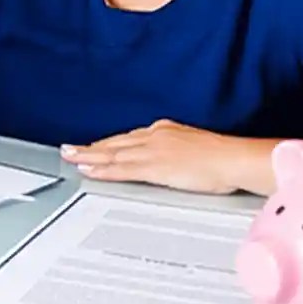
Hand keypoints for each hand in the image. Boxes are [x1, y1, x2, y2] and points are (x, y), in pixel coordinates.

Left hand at [60, 119, 244, 194]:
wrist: (233, 159)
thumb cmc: (223, 157)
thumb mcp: (197, 148)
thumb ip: (180, 151)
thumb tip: (175, 159)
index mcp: (165, 131)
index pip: (129, 138)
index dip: (108, 144)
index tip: (94, 147)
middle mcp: (154, 137)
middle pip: (115, 144)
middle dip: (91, 148)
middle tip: (69, 149)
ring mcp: (152, 151)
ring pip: (112, 155)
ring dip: (88, 157)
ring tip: (70, 158)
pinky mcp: (153, 167)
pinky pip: (120, 170)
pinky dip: (102, 171)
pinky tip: (89, 172)